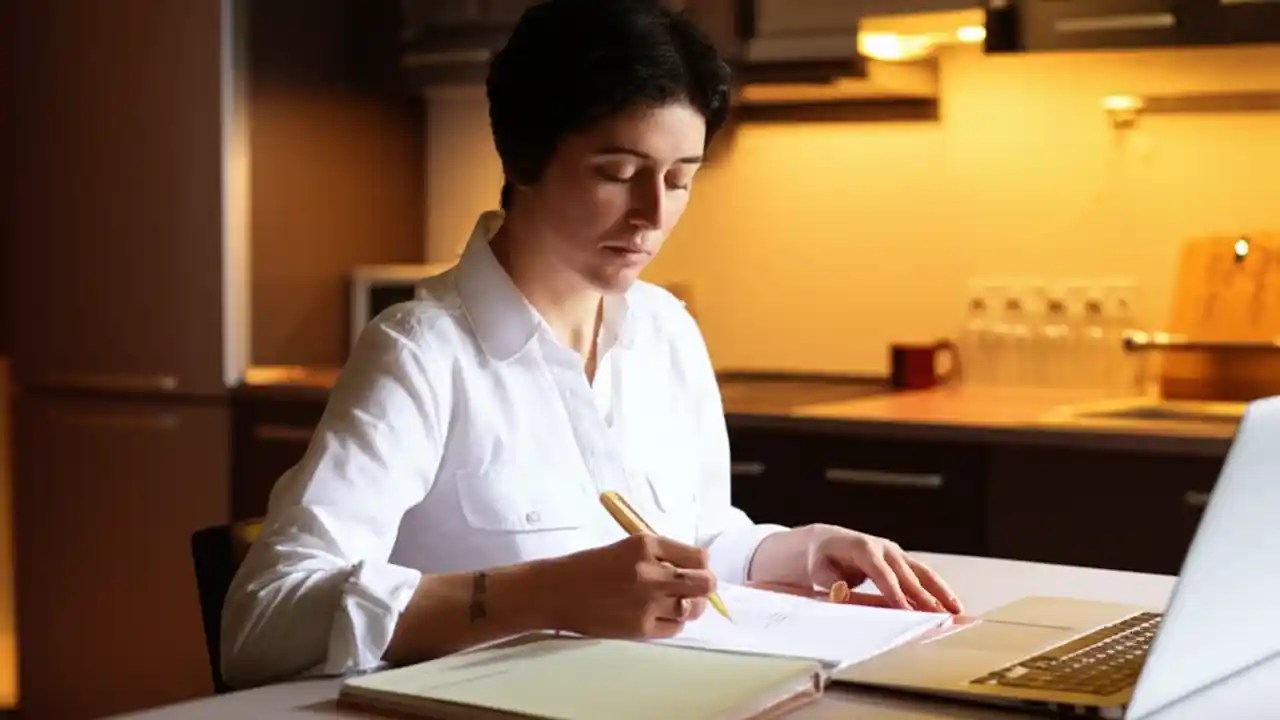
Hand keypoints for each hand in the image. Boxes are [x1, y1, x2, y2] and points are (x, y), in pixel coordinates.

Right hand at [543, 535, 715, 638]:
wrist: (555, 591)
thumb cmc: (588, 567)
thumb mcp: (626, 548)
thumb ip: (659, 556)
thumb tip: (693, 569)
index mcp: (647, 545)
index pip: (698, 557)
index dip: (699, 565)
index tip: (693, 570)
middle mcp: (651, 572)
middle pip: (704, 583)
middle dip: (703, 586)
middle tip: (693, 589)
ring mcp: (647, 602)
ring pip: (692, 608)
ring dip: (689, 606)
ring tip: (674, 603)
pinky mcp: (640, 628)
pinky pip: (675, 628)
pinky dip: (672, 623)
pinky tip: (657, 616)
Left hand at [805, 525, 962, 614]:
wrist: (825, 542)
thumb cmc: (821, 558)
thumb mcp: (818, 569)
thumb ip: (831, 581)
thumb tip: (842, 593)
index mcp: (863, 548)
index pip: (883, 574)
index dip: (895, 593)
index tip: (907, 612)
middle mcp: (884, 548)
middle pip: (907, 575)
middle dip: (924, 597)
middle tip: (941, 617)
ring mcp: (895, 553)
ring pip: (922, 573)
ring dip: (940, 592)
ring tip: (957, 610)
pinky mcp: (901, 561)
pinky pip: (923, 575)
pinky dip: (938, 590)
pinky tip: (950, 605)